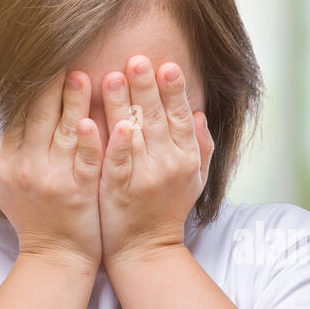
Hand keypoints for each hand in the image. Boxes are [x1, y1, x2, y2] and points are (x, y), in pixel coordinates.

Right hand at [0, 70, 103, 270]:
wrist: (57, 258)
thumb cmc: (32, 218)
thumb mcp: (4, 185)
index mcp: (11, 162)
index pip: (16, 114)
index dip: (26, 86)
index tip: (37, 60)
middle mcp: (30, 168)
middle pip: (39, 116)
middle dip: (51, 84)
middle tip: (63, 54)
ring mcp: (57, 180)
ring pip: (66, 132)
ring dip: (76, 101)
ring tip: (86, 75)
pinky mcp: (82, 192)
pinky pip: (89, 160)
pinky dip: (94, 140)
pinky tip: (100, 120)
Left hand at [98, 56, 213, 266]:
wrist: (145, 250)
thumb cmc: (168, 210)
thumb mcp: (194, 180)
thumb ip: (200, 147)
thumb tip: (201, 114)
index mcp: (186, 158)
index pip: (181, 117)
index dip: (174, 90)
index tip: (167, 65)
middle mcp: (168, 166)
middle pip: (155, 118)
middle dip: (146, 87)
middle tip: (136, 58)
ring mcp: (143, 178)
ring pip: (133, 134)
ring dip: (122, 104)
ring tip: (111, 76)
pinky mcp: (118, 191)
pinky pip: (116, 163)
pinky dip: (115, 144)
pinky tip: (108, 124)